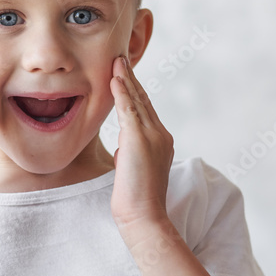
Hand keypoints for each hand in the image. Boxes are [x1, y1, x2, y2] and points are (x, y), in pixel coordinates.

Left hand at [109, 55, 174, 236]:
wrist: (144, 217)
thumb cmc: (135, 201)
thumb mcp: (132, 171)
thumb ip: (129, 156)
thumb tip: (121, 150)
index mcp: (160, 142)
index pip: (145, 110)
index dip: (135, 91)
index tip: (125, 75)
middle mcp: (160, 135)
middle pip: (143, 100)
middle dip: (131, 78)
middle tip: (121, 58)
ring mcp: (152, 136)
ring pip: (137, 100)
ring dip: (125, 79)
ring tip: (117, 60)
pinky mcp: (140, 140)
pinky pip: (129, 110)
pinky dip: (122, 93)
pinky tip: (115, 78)